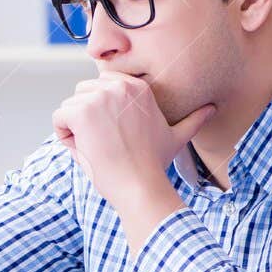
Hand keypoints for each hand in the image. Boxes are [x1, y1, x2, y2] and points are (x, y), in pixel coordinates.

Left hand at [51, 74, 214, 209]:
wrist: (141, 186)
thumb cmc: (154, 165)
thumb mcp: (176, 137)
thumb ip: (192, 120)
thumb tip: (212, 109)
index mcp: (136, 86)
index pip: (100, 87)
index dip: (101, 113)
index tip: (115, 134)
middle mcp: (118, 85)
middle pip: (81, 94)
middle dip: (85, 120)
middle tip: (106, 144)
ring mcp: (99, 97)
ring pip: (69, 108)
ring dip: (76, 131)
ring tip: (100, 149)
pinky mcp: (81, 111)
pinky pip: (58, 119)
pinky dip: (64, 138)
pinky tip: (87, 150)